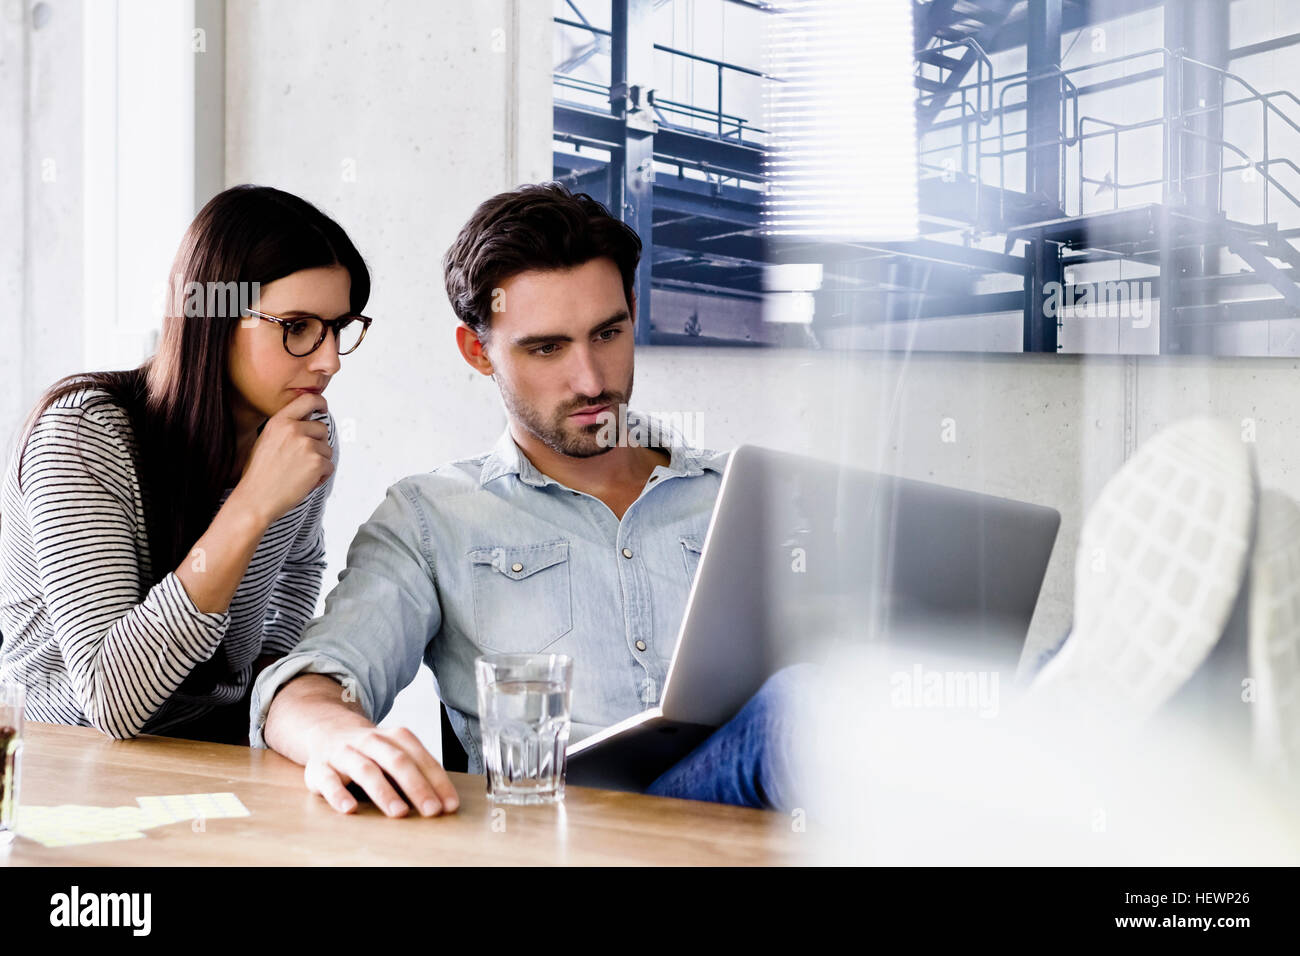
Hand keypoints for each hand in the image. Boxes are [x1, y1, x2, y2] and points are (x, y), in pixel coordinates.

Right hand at [231, 392, 333, 524]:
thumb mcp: (266, 440)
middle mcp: (293, 429)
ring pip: (327, 449)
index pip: (307, 400)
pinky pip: (329, 466)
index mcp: (279, 421)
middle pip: (322, 428)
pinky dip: (321, 476)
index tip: (323, 408)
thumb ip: (286, 429)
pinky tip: (304, 483)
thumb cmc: (259, 474)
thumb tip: (307, 420)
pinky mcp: (317, 462)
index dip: (320, 402)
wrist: (256, 499)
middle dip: (317, 444)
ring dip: (319, 462)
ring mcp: (306, 445)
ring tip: (299, 474)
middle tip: (302, 460)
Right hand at [303, 721, 460, 817]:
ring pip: (365, 770)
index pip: (420, 758)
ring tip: (400, 812)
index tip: (450, 805)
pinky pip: (328, 780)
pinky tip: (350, 809)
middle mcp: (370, 741)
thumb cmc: (371, 750)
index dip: (437, 781)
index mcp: (394, 737)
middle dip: (417, 786)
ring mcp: (344, 753)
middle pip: (396, 761)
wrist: (327, 730)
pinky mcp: (319, 768)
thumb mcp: (395, 752)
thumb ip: (416, 771)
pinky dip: (338, 795)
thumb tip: (443, 800)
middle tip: (432, 811)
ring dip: (384, 792)